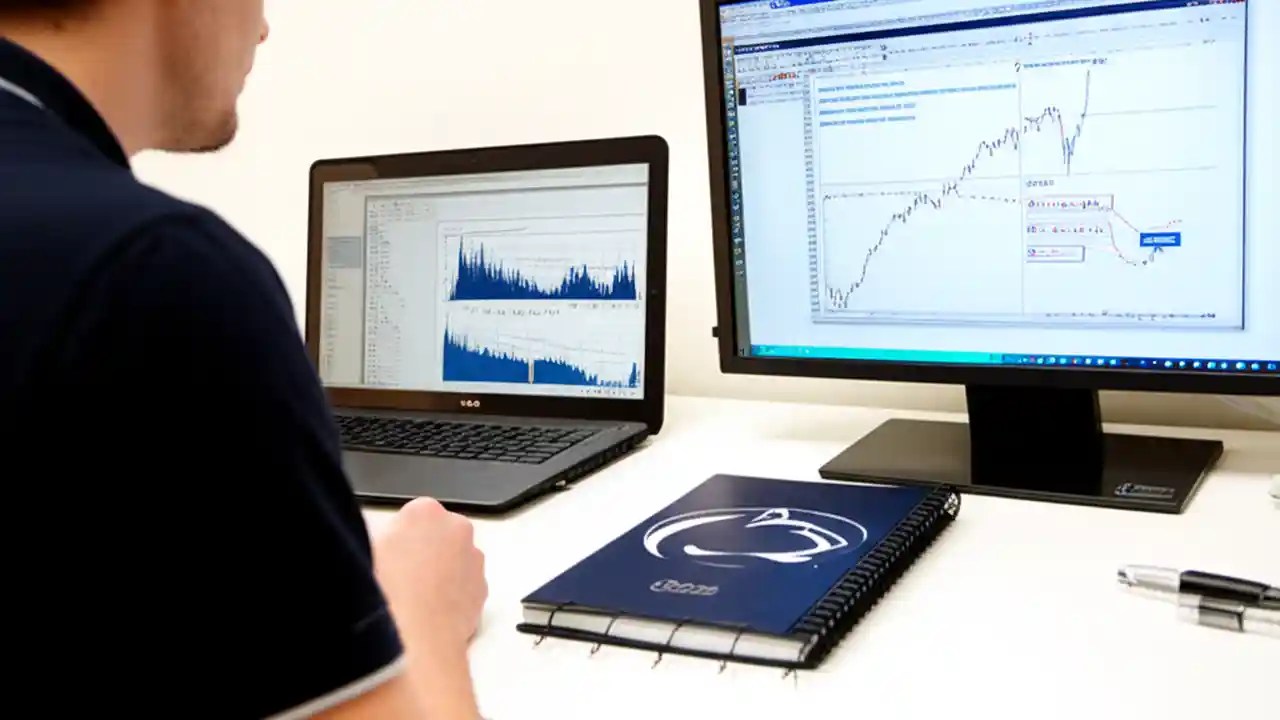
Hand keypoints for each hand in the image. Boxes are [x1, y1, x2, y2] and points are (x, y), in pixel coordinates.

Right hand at [373, 497, 487, 658]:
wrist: (413, 639)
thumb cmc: (385, 595)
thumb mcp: (365, 552)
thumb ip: (378, 540)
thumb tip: (379, 547)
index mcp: (424, 512)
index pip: (412, 516)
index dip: (397, 539)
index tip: (387, 557)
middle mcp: (457, 529)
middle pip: (437, 536)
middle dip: (423, 552)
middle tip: (399, 579)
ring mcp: (474, 559)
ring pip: (454, 561)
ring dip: (440, 574)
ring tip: (414, 601)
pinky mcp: (483, 588)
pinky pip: (465, 587)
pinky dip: (452, 596)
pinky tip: (430, 613)